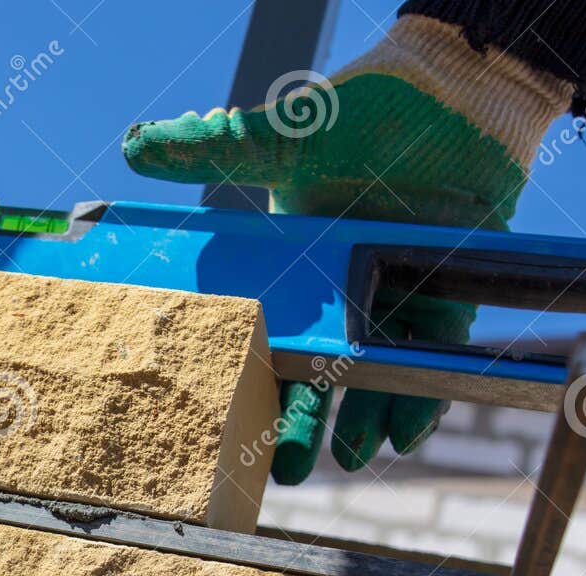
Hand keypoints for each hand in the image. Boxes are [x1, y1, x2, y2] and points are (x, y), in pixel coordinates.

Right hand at [122, 29, 545, 482]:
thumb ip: (208, 147)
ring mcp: (390, 296)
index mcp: (291, 264)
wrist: (451, 94)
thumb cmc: (361, 112)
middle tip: (289, 471)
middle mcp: (337, 290)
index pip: (266, 337)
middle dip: (302, 423)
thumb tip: (135, 142)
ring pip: (371, 375)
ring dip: (361, 419)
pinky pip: (430, 360)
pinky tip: (407, 432)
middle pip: (316, 371)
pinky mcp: (442, 296)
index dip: (252, 384)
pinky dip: (422, 398)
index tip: (234, 428)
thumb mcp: (277, 138)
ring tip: (350, 457)